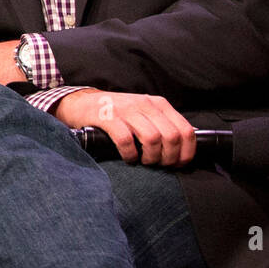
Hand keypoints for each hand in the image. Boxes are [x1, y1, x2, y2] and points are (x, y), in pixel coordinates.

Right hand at [52, 88, 196, 165]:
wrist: (82, 103)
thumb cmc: (116, 112)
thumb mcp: (144, 111)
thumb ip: (163, 123)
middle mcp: (146, 104)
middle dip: (169, 157)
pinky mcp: (109, 118)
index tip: (179, 164)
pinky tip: (128, 158)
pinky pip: (126, 141)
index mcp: (159, 104)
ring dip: (150, 157)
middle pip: (171, 137)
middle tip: (159, 165)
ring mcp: (127, 110)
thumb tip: (185, 143)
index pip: (185, 130)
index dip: (186, 152)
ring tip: (143, 161)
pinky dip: (130, 155)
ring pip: (153, 139)